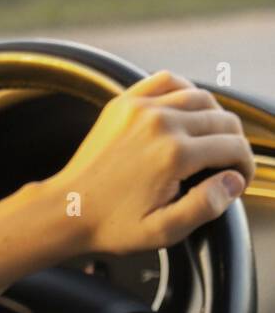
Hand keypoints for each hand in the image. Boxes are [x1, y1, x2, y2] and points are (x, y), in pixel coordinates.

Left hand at [47, 70, 253, 255]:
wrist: (67, 207)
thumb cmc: (111, 223)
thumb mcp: (164, 231)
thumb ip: (206, 206)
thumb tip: (232, 180)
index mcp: (174, 155)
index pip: (234, 147)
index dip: (245, 167)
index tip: (237, 180)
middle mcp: (160, 123)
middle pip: (223, 120)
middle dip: (233, 143)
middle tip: (226, 165)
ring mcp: (139, 108)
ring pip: (201, 97)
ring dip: (215, 117)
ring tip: (210, 142)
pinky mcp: (123, 103)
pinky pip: (167, 81)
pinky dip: (185, 90)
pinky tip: (187, 112)